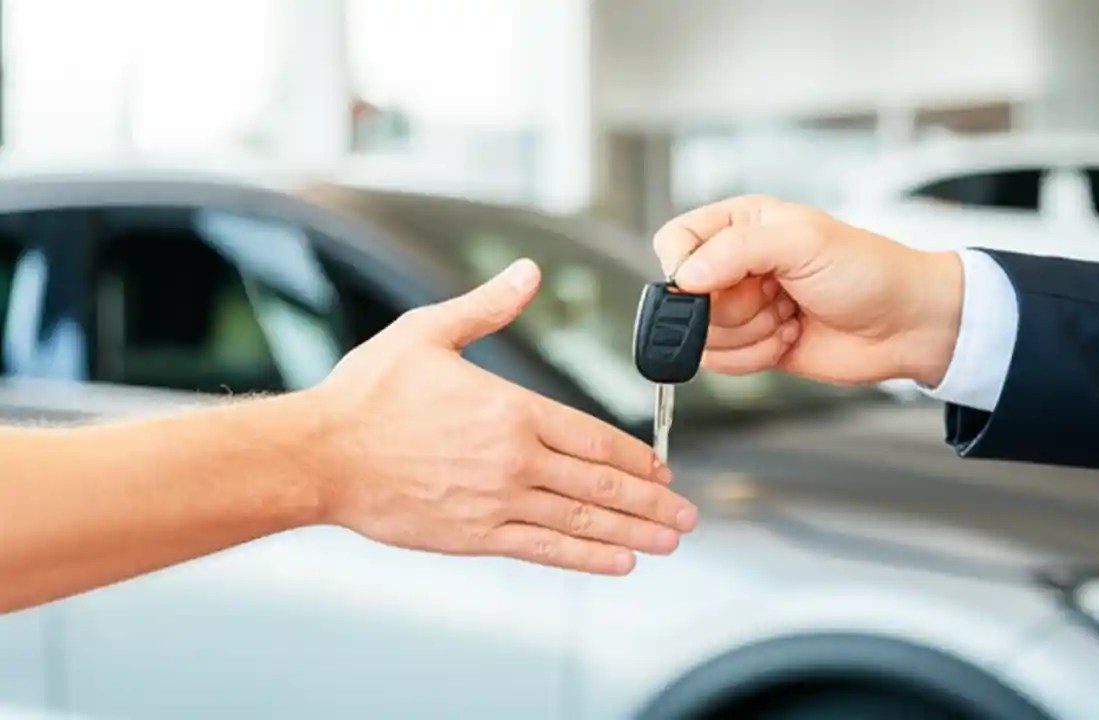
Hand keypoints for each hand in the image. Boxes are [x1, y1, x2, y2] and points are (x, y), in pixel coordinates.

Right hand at [309, 259, 696, 574]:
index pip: (594, 436)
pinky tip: (619, 562)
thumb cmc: (369, 393)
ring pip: (581, 520)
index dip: (636, 456)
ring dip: (633, 532)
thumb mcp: (429, 332)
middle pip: (601, 483)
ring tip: (669, 540)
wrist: (319, 455)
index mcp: (510, 409)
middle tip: (686, 513)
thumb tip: (528, 272)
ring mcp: (496, 502)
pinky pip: (543, 549)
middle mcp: (514, 459)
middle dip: (651, 500)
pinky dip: (586, 557)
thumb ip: (488, 307)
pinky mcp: (473, 536)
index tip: (663, 467)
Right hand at [653, 195, 962, 386]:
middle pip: (684, 298)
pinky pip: (721, 362)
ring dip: (751, 334)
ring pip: (703, 335)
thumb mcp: (802, 241)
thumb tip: (684, 276)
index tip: (719, 281)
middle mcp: (734, 265)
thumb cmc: (868, 271)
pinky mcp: (752, 345)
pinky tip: (790, 337)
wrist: (905, 325)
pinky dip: (757, 357)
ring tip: (790, 315)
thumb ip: (736, 250)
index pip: (675, 242)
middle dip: (735, 307)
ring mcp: (742, 308)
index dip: (685, 268)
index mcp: (740, 224)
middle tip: (777, 295)